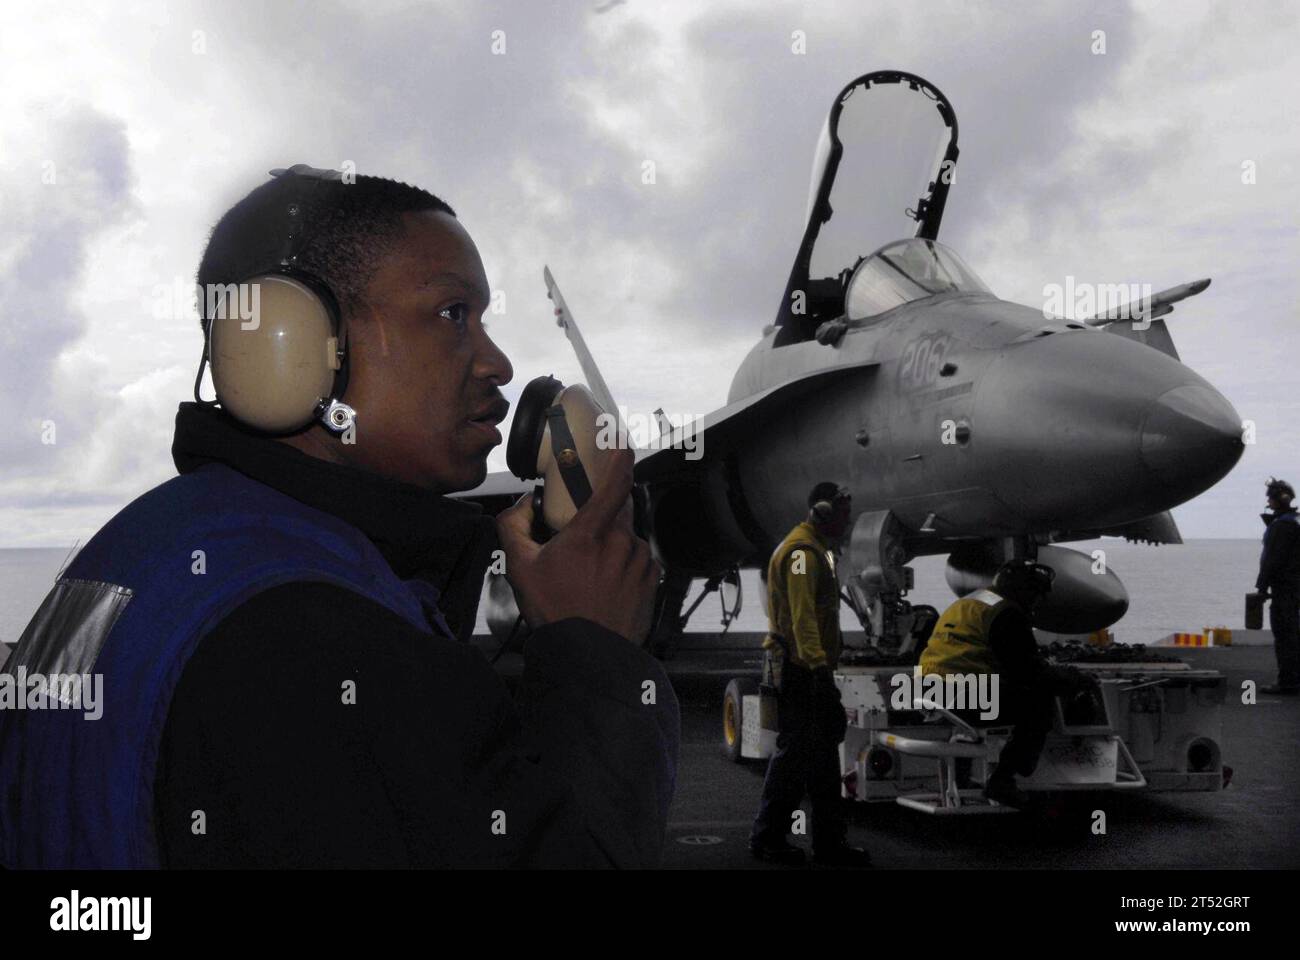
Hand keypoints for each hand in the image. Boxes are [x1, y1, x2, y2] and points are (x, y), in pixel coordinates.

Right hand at [496, 447, 660, 643]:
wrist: (589, 656)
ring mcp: (640, 561)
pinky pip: (639, 560)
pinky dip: (624, 565)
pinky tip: (606, 586)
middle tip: (583, 537)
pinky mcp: (652, 580)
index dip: (621, 456)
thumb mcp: (520, 568)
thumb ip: (514, 526)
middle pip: (620, 509)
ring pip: (628, 537)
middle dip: (603, 514)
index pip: (615, 482)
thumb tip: (523, 504)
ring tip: (591, 574)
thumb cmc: (556, 611)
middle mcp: (621, 542)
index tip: (621, 442)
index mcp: (591, 533)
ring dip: (612, 545)